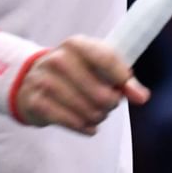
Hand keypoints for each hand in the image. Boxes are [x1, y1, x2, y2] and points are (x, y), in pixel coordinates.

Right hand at [13, 35, 149, 134]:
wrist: (29, 81)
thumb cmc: (73, 72)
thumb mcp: (95, 66)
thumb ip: (122, 79)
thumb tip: (142, 97)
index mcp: (76, 44)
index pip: (108, 59)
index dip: (123, 79)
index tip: (129, 90)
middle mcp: (58, 60)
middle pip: (102, 94)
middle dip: (110, 104)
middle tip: (107, 104)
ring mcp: (45, 81)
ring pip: (89, 111)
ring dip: (98, 118)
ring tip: (96, 114)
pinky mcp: (36, 103)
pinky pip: (73, 123)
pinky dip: (85, 127)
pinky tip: (87, 124)